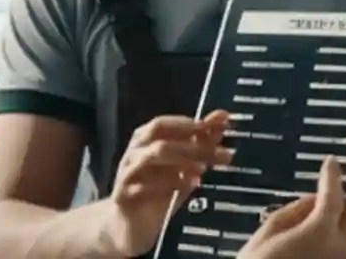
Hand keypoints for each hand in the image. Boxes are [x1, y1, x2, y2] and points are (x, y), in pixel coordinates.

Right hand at [102, 110, 232, 256]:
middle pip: (160, 137)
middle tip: (221, 152)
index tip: (220, 124)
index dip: (192, 123)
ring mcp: (127, 172)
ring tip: (203, 168)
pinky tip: (189, 186)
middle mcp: (134, 152)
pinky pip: (145, 185)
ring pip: (152, 156)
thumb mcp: (184, 167)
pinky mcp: (123, 195)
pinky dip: (169, 184)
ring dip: (181, 160)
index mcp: (145, 139)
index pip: (165, 123)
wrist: (131, 227)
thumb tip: (222, 119)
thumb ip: (201, 143)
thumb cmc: (159, 191)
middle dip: (192, 143)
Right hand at [236, 155, 345, 258]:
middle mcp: (343, 246)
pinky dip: (333, 242)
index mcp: (322, 229)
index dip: (331, 174)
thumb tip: (311, 198)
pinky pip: (344, 250)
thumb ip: (293, 210)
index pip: (334, 193)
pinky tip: (312, 248)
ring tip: (308, 228)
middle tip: (318, 200)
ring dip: (336, 223)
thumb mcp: (268, 233)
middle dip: (339, 200)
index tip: (330, 162)